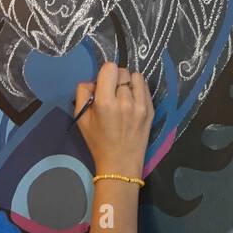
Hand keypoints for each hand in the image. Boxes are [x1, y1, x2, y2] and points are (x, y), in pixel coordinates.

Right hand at [73, 61, 153, 176]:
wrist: (120, 164)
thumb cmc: (98, 142)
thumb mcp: (82, 119)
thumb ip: (83, 93)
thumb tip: (92, 81)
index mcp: (105, 103)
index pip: (110, 68)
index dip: (105, 73)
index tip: (103, 83)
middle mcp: (124, 101)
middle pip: (122, 71)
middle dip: (116, 78)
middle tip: (112, 91)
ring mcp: (140, 105)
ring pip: (136, 76)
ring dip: (128, 82)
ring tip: (124, 95)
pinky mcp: (151, 110)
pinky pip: (145, 87)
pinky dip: (138, 89)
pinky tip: (132, 101)